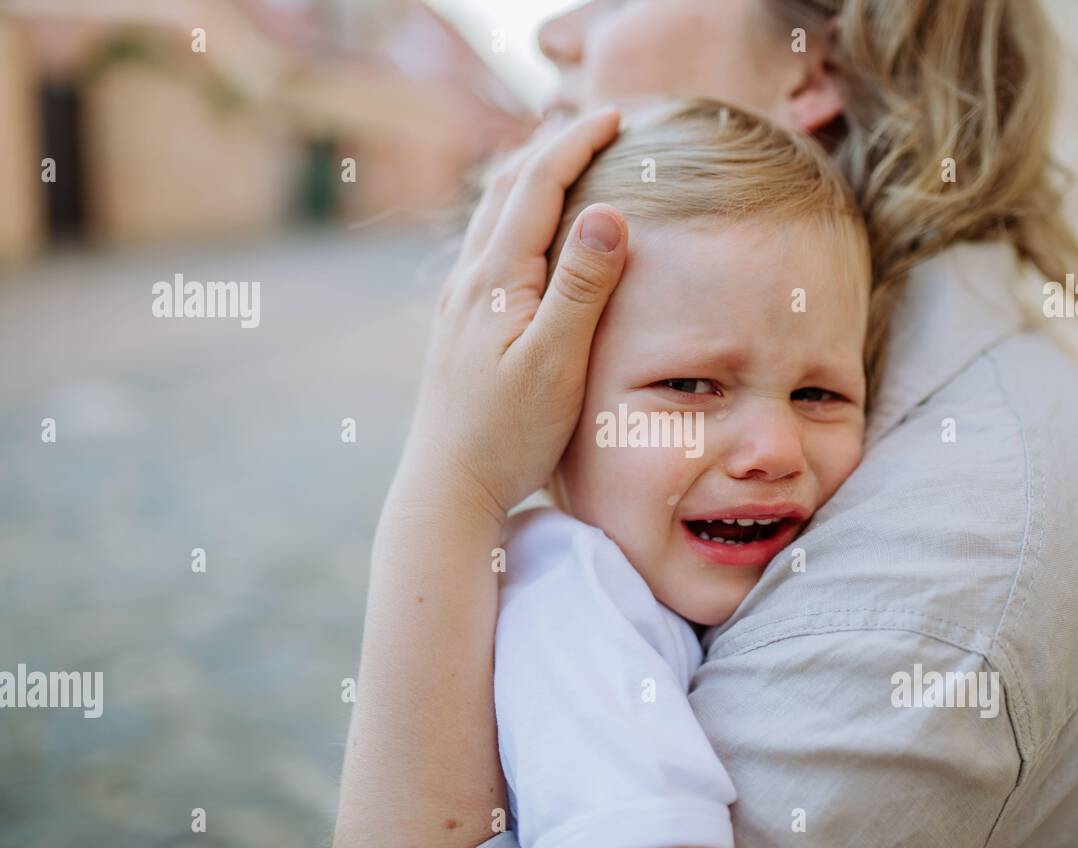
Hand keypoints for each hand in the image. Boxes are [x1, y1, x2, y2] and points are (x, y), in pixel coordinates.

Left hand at [397, 107, 627, 522]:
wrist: (448, 488)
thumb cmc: (508, 434)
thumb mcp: (556, 361)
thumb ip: (582, 287)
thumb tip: (607, 211)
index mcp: (496, 278)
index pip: (537, 185)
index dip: (576, 142)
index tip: (615, 114)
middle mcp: (470, 280)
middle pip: (507, 188)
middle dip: (552, 147)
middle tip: (596, 123)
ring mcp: (460, 304)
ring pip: (492, 217)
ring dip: (529, 179)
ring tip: (564, 161)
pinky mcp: (460, 328)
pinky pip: (488, 249)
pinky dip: (516, 219)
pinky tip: (527, 237)